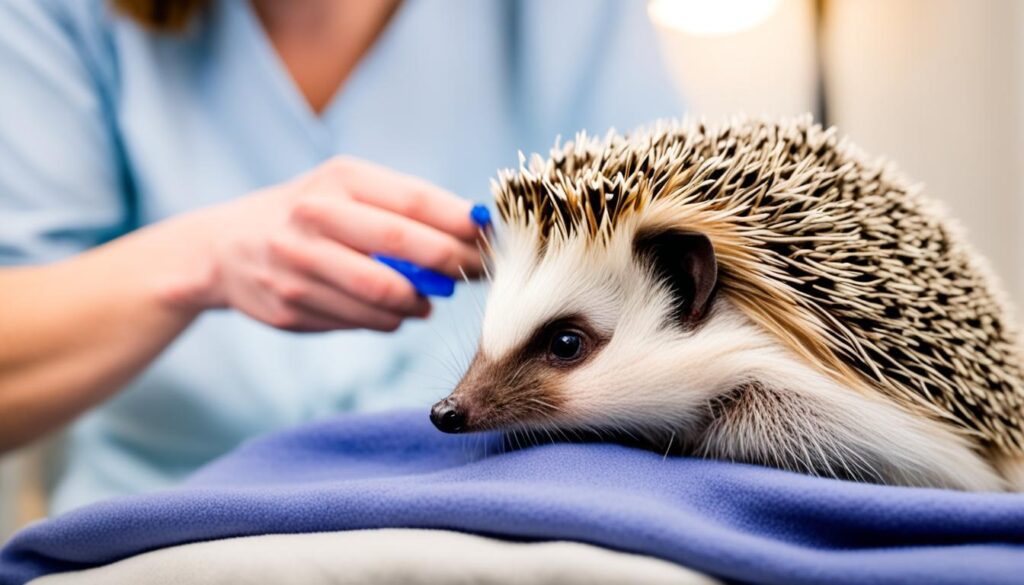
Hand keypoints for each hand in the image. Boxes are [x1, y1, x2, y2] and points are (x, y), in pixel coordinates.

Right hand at [171, 157, 483, 331]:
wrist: (225, 248)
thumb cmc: (309, 214)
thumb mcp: (348, 190)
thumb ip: (405, 208)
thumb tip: (476, 233)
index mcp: (339, 180)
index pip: (415, 200)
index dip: (461, 224)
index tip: (492, 239)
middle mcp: (315, 217)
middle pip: (404, 246)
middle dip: (452, 264)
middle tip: (475, 274)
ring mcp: (299, 263)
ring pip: (386, 295)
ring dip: (421, 302)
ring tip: (429, 300)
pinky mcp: (291, 305)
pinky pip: (363, 321)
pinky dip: (390, 320)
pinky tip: (394, 311)